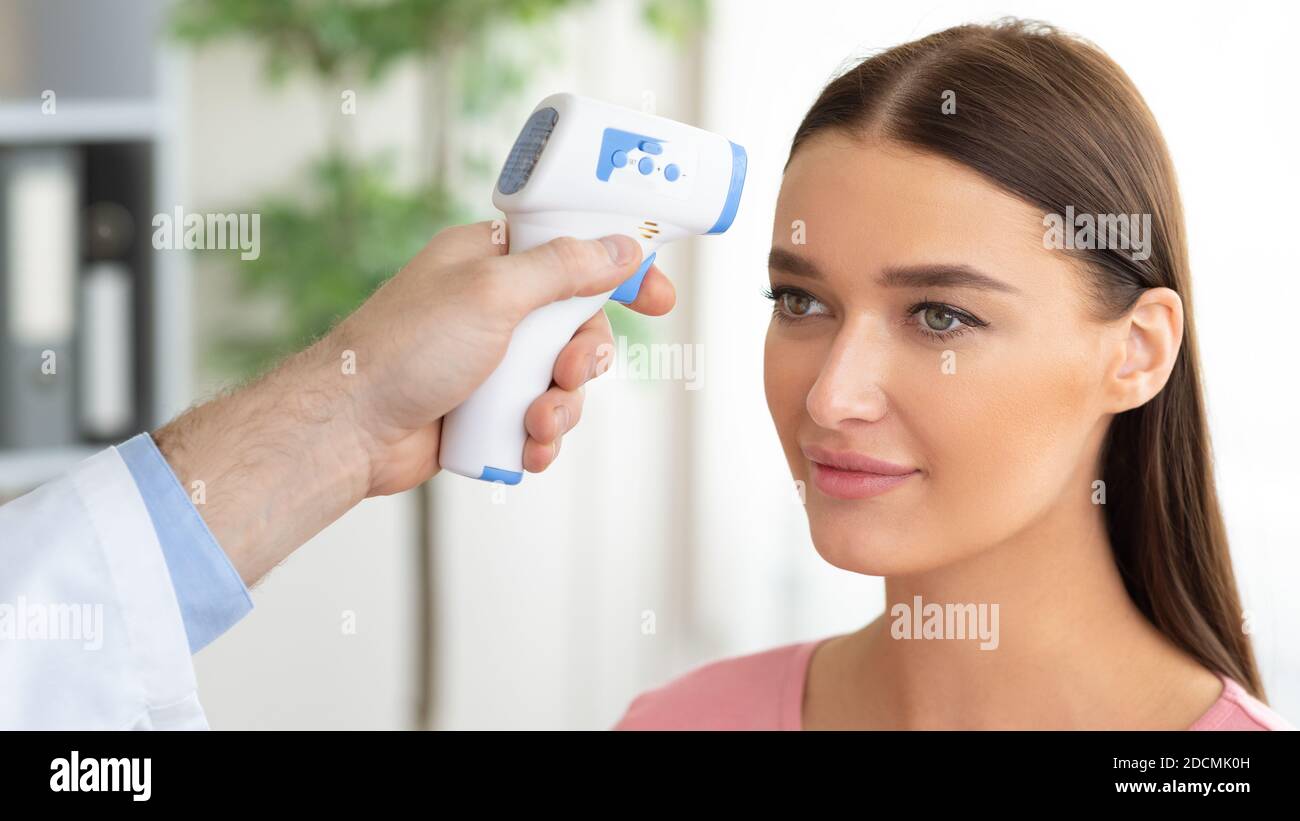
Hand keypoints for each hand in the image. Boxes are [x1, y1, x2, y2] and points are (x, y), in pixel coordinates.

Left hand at [337, 221, 674, 493]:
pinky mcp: (487, 407)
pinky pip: (541, 419)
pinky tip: (527, 451)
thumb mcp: (492, 293)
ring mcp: (492, 359)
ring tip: (535, 426)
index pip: (574, 250)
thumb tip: (620, 246)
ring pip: (565, 379)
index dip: (620, 272)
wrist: (350, 430)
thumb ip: (562, 269)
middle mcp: (495, 305)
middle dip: (584, 360)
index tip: (658, 298)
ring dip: (563, 407)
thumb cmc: (406, 348)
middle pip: (580, 325)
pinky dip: (543, 438)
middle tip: (568, 374)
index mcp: (492, 259)